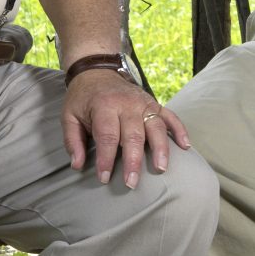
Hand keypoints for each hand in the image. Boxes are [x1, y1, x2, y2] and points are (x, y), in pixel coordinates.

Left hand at [62, 69, 192, 187]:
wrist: (97, 72)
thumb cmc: (82, 99)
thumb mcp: (69, 116)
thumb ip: (72, 141)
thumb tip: (78, 165)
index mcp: (104, 106)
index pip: (107, 136)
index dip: (106, 159)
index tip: (104, 178)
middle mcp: (127, 104)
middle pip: (133, 135)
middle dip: (133, 161)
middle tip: (132, 183)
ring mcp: (143, 103)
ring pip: (155, 126)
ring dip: (160, 148)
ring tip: (161, 168)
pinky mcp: (154, 104)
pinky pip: (170, 116)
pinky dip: (179, 130)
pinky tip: (185, 146)